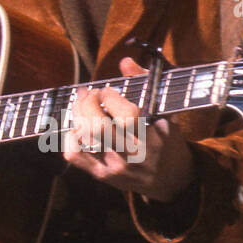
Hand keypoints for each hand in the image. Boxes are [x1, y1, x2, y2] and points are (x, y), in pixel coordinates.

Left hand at [63, 57, 194, 201]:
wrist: (171, 181)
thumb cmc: (169, 141)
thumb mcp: (166, 112)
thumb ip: (147, 84)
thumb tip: (125, 62)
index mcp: (150, 137)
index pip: (125, 114)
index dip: (110, 96)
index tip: (107, 89)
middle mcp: (131, 154)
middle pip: (98, 126)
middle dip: (88, 103)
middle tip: (88, 93)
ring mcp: (114, 166)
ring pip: (85, 139)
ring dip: (77, 116)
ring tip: (80, 105)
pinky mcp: (102, 175)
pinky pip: (75, 157)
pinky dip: (70, 139)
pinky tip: (77, 129)